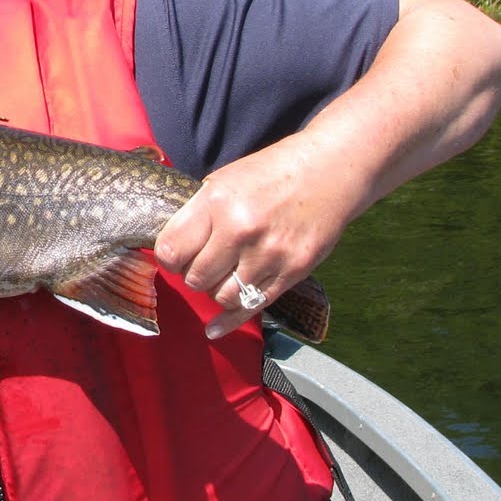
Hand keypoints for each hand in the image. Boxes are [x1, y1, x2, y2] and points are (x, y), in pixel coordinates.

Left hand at [154, 135, 356, 339]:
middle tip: (202, 264)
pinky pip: (252, 307)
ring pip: (221, 297)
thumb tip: (171, 246)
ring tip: (225, 274)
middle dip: (193, 275)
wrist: (330, 172)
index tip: (175, 257)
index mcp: (217, 202)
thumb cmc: (273, 173)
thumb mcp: (225, 180)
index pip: (171, 250)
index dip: (169, 258)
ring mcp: (268, 254)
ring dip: (217, 290)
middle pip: (195, 278)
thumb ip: (199, 214)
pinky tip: (214, 329)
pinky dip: (229, 320)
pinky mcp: (292, 271)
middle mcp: (240, 230)